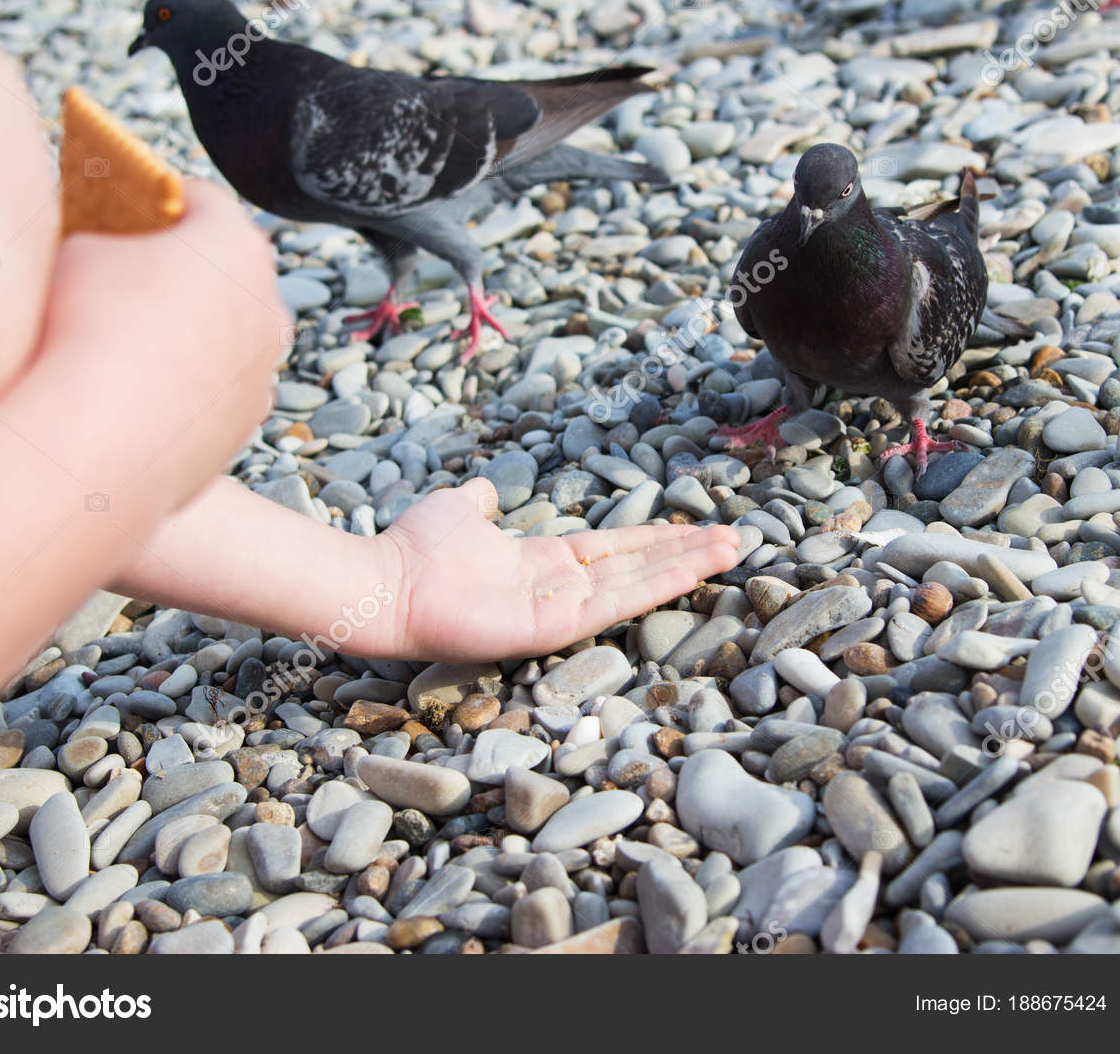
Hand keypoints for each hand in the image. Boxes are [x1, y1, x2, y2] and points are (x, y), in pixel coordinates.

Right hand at [36, 180, 289, 507]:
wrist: (95, 441)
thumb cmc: (86, 328)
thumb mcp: (77, 250)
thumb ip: (106, 239)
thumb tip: (107, 250)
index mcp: (235, 245)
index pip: (200, 200)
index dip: (155, 196)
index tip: (128, 205)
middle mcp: (267, 307)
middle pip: (224, 272)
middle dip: (181, 268)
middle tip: (126, 272)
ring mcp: (261, 372)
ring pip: (226, 337)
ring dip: (190, 332)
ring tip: (127, 339)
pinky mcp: (243, 426)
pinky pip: (214, 392)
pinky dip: (185, 386)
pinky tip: (135, 392)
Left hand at [377, 479, 741, 662]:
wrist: (384, 583)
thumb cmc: (416, 550)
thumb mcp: (458, 510)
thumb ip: (479, 503)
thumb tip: (484, 491)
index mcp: (543, 564)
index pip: (614, 550)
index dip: (656, 538)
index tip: (696, 526)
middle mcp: (559, 590)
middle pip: (637, 567)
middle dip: (686, 552)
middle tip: (736, 539)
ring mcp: (558, 612)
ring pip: (635, 587)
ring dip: (684, 567)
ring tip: (730, 550)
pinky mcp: (551, 629)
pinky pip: (611, 607)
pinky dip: (653, 588)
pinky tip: (689, 571)